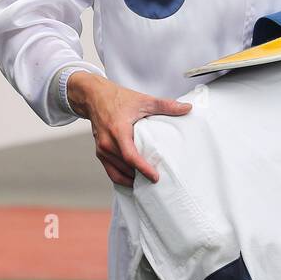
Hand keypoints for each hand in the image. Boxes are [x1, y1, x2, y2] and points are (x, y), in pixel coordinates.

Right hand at [67, 71, 191, 186]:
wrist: (94, 96)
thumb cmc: (117, 98)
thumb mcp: (143, 100)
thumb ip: (165, 105)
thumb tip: (187, 108)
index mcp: (118, 130)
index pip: (130, 156)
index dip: (143, 169)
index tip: (155, 177)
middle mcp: (107, 142)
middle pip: (125, 167)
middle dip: (140, 176)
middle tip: (157, 182)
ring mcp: (101, 149)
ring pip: (118, 172)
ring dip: (132, 178)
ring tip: (147, 183)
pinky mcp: (99, 152)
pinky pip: (111, 171)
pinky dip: (122, 178)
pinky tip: (134, 180)